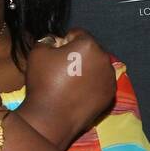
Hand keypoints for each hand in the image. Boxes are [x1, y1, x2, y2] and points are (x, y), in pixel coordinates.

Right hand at [20, 28, 117, 146]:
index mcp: (89, 45)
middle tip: (63, 69)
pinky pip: (101, 82)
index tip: (56, 55)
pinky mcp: (111, 95)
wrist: (51, 116)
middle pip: (90, 50)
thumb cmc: (44, 81)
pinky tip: (78, 92)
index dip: (64, 42)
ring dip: (87, 69)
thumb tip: (58, 41)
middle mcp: (105, 59)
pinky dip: (92, 84)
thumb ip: (49, 39)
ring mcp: (110, 79)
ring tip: (71, 82)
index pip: (77, 34)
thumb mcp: (38, 51)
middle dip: (78, 55)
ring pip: (97, 66)